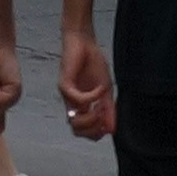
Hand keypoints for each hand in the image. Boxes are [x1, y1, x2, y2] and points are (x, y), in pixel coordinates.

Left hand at [59, 24, 115, 144]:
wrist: (84, 42)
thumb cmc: (93, 63)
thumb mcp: (106, 90)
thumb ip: (109, 110)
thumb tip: (112, 131)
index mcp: (81, 107)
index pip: (84, 132)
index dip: (97, 133)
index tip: (108, 124)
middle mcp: (72, 104)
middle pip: (77, 131)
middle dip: (93, 129)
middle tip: (104, 118)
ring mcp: (67, 96)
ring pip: (73, 122)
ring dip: (91, 119)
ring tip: (101, 108)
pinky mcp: (64, 85)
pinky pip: (78, 100)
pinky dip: (93, 97)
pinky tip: (100, 88)